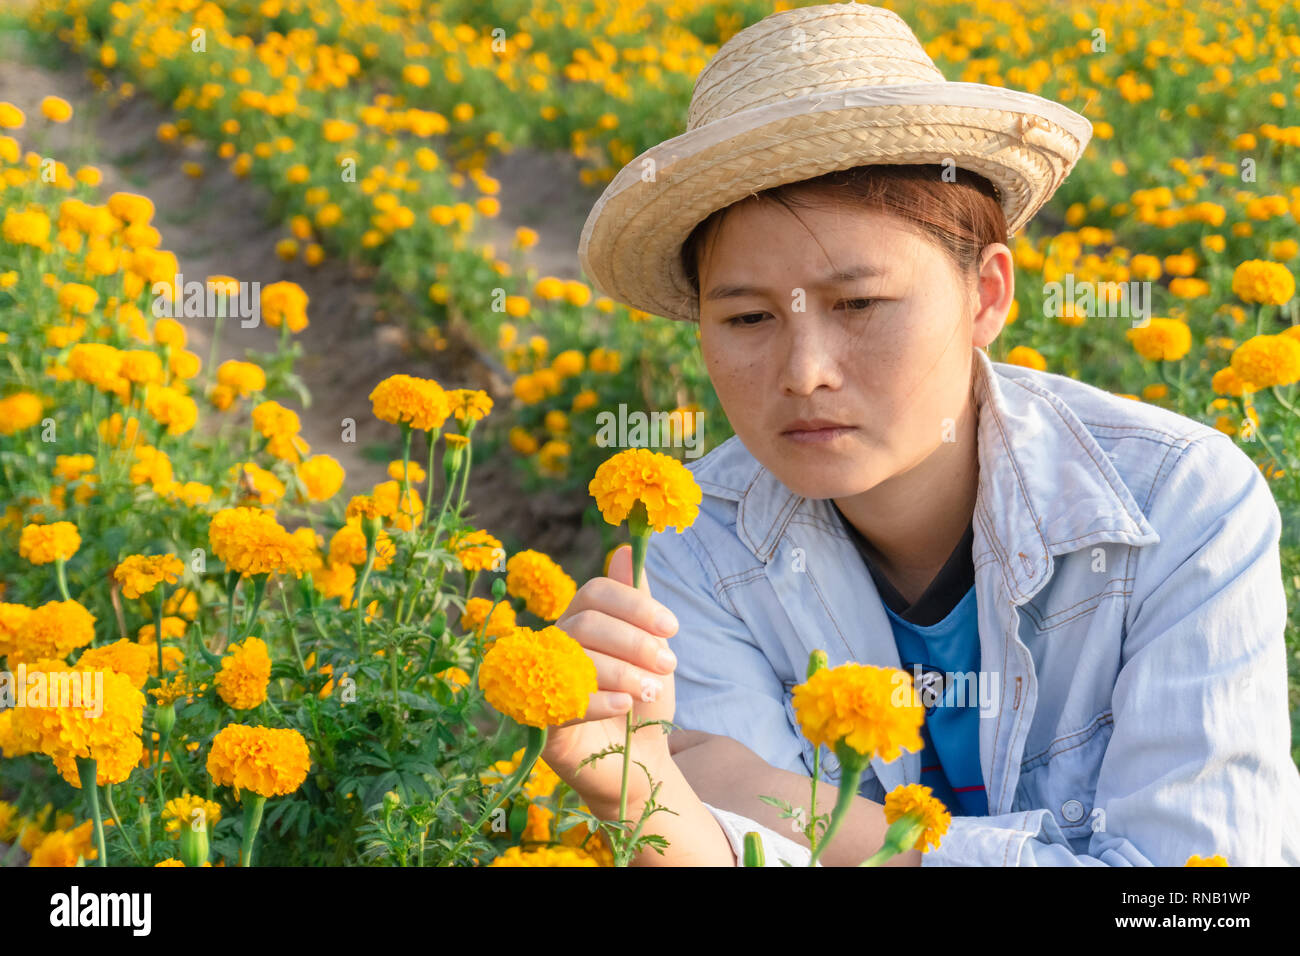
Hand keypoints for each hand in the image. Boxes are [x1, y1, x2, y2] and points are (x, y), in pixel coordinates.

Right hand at [541, 544, 679, 813]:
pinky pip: (560, 701)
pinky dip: (598, 701)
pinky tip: (625, 707)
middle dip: (634, 642)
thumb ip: (639, 604)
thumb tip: (624, 549)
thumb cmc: (642, 702)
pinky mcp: (538, 720)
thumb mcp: (651, 651)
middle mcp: (555, 646)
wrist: (638, 765)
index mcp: (581, 622)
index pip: (596, 593)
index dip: (635, 605)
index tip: (672, 628)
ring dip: (623, 672)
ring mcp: (542, 681)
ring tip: (650, 690)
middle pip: (587, 624)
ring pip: (576, 659)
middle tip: (668, 665)